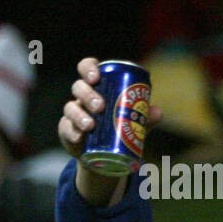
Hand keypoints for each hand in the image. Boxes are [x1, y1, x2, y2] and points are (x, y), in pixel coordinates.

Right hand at [58, 57, 161, 205]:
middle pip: (79, 88)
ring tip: (91, 125)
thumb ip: (144, 117)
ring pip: (71, 108)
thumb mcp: (134, 122)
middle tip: (100, 106)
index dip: (89, 68)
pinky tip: (79, 137)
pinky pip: (66, 129)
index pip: (88, 69)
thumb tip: (156, 111)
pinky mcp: (67, 130)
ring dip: (79, 115)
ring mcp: (73, 114)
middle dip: (88, 94)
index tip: (96, 77)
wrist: (106, 153)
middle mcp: (82, 97)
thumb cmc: (120, 127)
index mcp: (97, 87)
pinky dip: (72, 132)